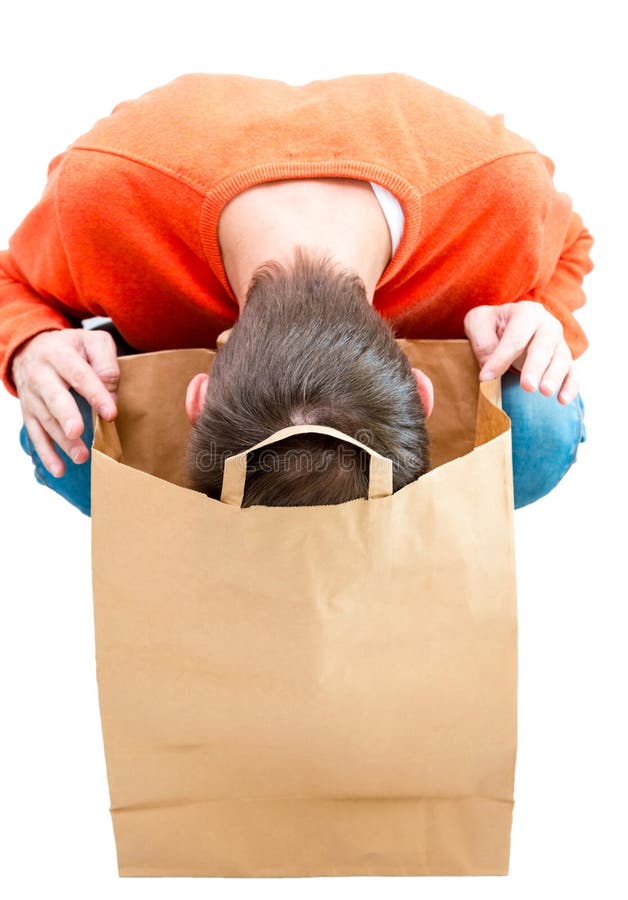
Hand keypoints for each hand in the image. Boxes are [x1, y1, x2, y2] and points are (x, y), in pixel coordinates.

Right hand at [12, 328, 119, 477]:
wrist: (32, 347)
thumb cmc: (72, 348)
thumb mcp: (93, 343)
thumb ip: (106, 364)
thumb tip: (110, 395)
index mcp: (59, 354)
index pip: (78, 374)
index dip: (95, 393)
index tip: (110, 413)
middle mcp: (40, 374)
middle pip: (53, 397)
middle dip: (65, 415)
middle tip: (77, 432)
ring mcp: (31, 395)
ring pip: (45, 420)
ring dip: (62, 441)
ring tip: (81, 457)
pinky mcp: (28, 412)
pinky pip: (35, 434)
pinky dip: (46, 453)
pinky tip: (59, 469)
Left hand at [463, 301, 577, 404]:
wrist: (505, 324)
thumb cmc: (491, 325)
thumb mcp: (478, 323)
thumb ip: (482, 342)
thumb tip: (490, 368)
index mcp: (526, 312)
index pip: (516, 337)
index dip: (501, 358)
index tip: (485, 378)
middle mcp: (547, 325)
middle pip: (544, 346)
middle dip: (535, 367)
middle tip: (527, 386)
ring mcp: (559, 343)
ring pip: (561, 359)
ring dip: (554, 376)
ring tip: (545, 392)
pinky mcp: (564, 360)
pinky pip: (573, 373)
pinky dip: (571, 386)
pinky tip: (563, 400)